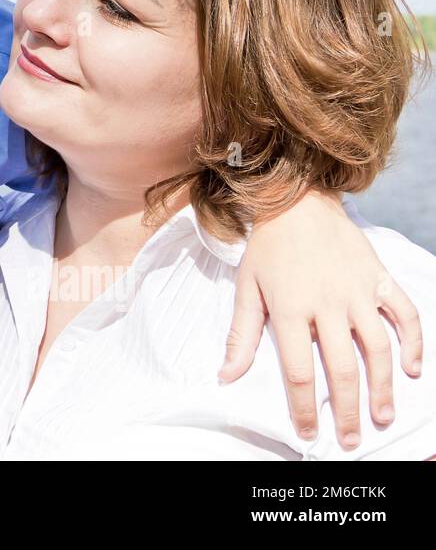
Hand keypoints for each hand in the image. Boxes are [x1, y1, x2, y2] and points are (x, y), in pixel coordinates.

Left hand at [221, 190, 422, 449]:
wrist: (295, 200)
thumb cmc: (267, 248)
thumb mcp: (246, 288)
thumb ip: (240, 336)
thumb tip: (225, 376)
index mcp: (290, 309)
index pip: (299, 371)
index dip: (304, 407)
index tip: (308, 432)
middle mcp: (326, 304)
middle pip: (342, 369)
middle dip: (347, 410)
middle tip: (351, 440)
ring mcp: (356, 291)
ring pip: (377, 349)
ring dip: (383, 387)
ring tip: (382, 416)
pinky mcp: (378, 278)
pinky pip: (404, 314)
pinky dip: (414, 343)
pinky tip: (413, 370)